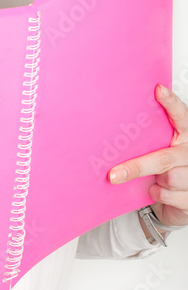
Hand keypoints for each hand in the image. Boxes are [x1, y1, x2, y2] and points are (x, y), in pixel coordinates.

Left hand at [108, 84, 187, 227]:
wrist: (176, 198)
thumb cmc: (163, 167)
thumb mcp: (156, 148)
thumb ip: (147, 137)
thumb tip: (109, 123)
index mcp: (184, 134)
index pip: (181, 115)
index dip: (170, 103)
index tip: (158, 90)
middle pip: (163, 158)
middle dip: (136, 167)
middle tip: (112, 174)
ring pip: (168, 178)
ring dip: (154, 182)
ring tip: (153, 179)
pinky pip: (168, 195)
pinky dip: (159, 195)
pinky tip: (158, 190)